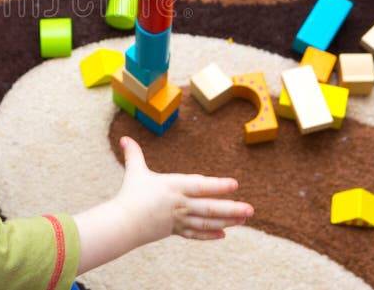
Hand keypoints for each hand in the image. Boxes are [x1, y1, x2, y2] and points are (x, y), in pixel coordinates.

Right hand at [115, 136, 253, 243]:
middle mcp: (180, 204)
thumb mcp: (134, 171)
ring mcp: (179, 219)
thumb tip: (125, 138)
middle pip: (210, 207)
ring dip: (227, 221)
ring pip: (207, 221)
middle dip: (232, 208)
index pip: (200, 186)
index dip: (218, 185)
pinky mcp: (175, 231)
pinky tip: (223, 234)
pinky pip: (196, 234)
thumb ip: (133, 154)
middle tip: (250, 209)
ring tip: (243, 219)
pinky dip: (210, 235)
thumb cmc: (130, 194)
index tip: (235, 184)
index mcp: (173, 186)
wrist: (124, 223)